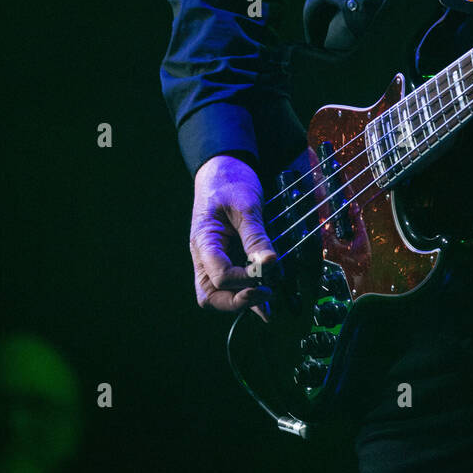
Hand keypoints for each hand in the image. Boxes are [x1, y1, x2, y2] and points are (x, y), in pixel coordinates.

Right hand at [190, 154, 277, 319]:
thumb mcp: (246, 205)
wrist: (222, 169)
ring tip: (268, 301)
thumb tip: (269, 264)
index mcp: (203, 241)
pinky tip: (264, 303)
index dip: (244, 279)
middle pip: (211, 295)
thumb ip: (256, 236)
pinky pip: (232, 284)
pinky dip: (247, 294)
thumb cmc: (229, 182)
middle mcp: (204, 256)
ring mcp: (213, 259)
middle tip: (265, 291)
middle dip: (237, 300)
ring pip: (219, 294)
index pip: (219, 275)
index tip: (268, 270)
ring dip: (242, 301)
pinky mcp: (226, 258)